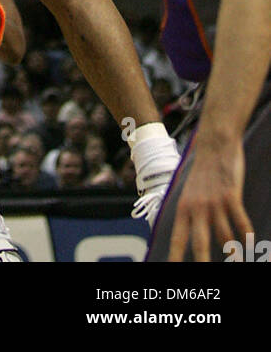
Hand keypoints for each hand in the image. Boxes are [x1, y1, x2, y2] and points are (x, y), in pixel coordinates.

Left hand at [168, 137, 250, 260]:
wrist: (214, 145)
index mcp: (184, 208)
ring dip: (232, 253)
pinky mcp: (231, 195)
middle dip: (202, 263)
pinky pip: (240, 220)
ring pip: (224, 235)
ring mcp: (214, 202)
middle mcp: (197, 207)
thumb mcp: (189, 193)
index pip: (178, 239)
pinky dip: (246, 233)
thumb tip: (190, 235)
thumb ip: (190, 214)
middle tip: (203, 277)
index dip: (174, 257)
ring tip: (238, 264)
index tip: (170, 271)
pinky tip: (251, 245)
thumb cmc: (203, 173)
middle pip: (199, 243)